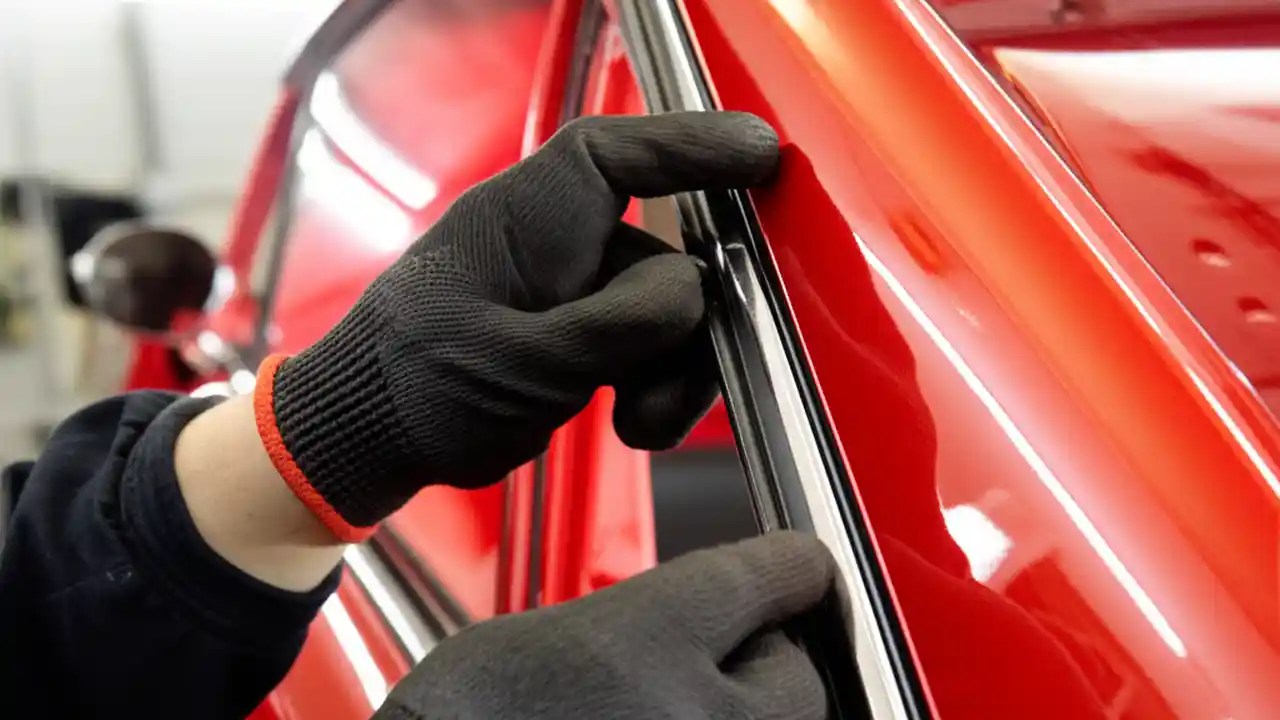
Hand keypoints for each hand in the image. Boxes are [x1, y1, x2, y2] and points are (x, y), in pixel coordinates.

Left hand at [253, 112, 778, 539]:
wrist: (373, 435)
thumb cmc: (413, 383)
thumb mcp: (517, 361)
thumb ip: (612, 326)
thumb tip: (694, 294)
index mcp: (529, 216)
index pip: (617, 154)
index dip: (693, 144)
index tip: (758, 152)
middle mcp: (560, 242)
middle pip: (669, 255)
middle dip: (689, 323)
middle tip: (676, 379)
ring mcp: (575, 291)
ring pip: (672, 314)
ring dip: (675, 371)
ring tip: (642, 419)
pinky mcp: (585, 335)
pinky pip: (654, 349)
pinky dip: (659, 388)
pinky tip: (633, 422)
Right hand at [374, 532, 834, 719]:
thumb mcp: (550, 639)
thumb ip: (647, 624)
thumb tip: (712, 622)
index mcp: (651, 638)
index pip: (770, 578)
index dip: (794, 566)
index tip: (804, 567)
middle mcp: (697, 716)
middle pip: (796, 671)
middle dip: (770, 657)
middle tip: (731, 654)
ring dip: (754, 715)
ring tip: (688, 706)